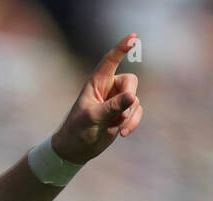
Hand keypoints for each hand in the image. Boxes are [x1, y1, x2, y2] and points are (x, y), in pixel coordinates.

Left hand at [52, 33, 143, 164]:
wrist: (76, 150)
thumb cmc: (77, 130)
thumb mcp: (92, 117)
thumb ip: (112, 106)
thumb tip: (132, 96)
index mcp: (96, 83)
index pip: (110, 61)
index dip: (121, 48)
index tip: (133, 37)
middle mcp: (108, 89)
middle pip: (131, 82)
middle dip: (129, 99)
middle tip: (120, 116)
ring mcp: (117, 101)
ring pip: (135, 100)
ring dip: (128, 116)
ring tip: (113, 128)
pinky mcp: (123, 113)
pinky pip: (137, 112)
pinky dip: (132, 122)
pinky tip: (123, 133)